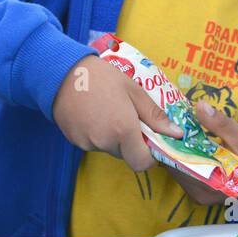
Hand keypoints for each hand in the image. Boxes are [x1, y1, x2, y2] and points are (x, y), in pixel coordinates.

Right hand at [52, 55, 183, 170]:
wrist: (60, 73)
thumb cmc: (101, 77)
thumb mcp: (133, 91)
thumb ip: (155, 116)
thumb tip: (177, 134)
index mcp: (123, 130)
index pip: (142, 163)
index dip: (148, 156)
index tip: (148, 140)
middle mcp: (104, 142)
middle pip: (125, 155)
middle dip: (130, 142)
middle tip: (126, 117)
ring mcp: (86, 143)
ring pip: (108, 148)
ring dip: (112, 137)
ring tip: (106, 112)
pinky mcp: (74, 141)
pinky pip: (92, 144)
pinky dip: (96, 134)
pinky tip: (92, 114)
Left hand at [172, 100, 237, 206]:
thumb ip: (220, 123)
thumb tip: (199, 105)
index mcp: (211, 184)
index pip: (177, 164)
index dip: (169, 144)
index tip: (167, 126)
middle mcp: (201, 194)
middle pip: (174, 168)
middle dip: (172, 146)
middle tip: (169, 126)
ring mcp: (199, 196)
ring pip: (177, 171)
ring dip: (176, 152)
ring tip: (176, 133)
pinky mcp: (199, 194)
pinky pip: (184, 175)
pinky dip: (183, 160)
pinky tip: (185, 145)